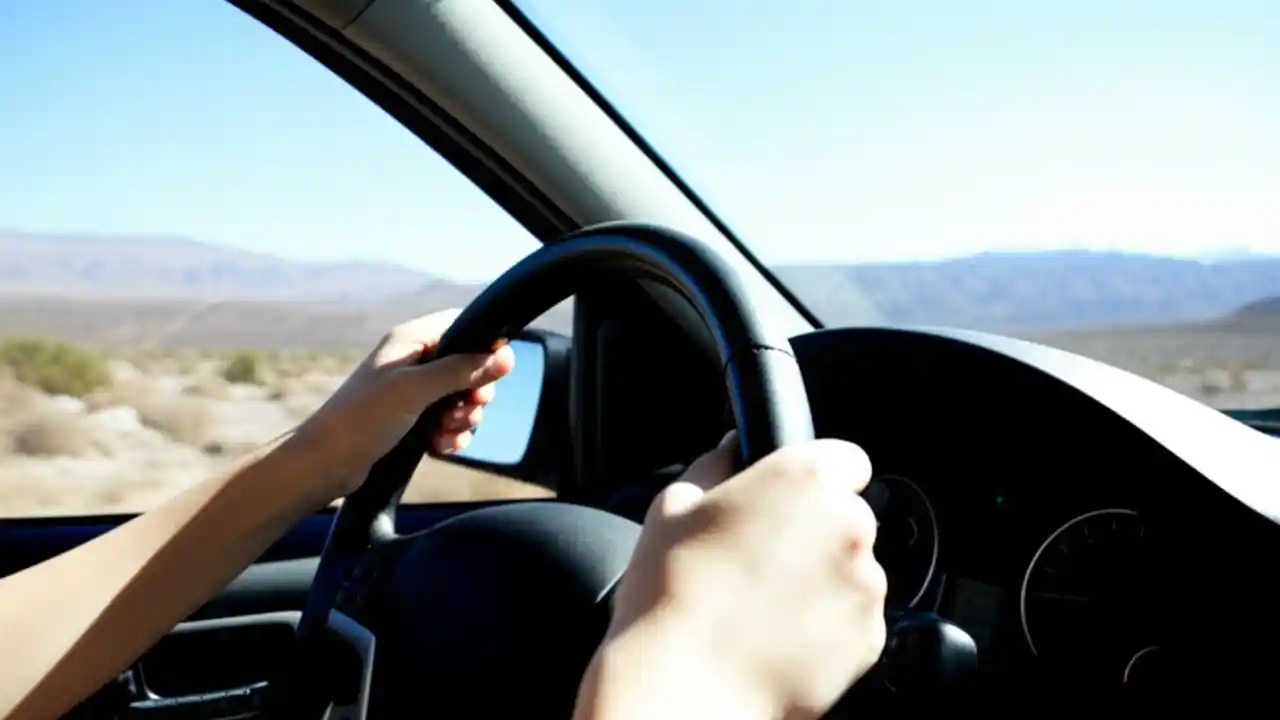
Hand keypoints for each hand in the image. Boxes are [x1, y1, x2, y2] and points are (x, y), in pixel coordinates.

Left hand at [296, 310, 514, 497]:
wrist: (325, 462)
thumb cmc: (362, 418)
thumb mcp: (416, 389)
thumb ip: (462, 371)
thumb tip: (505, 357)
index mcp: (410, 340)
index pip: (461, 325)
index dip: (483, 345)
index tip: (492, 371)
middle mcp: (413, 361)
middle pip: (468, 367)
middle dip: (474, 394)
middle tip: (463, 411)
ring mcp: (412, 391)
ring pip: (461, 398)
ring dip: (463, 419)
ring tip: (445, 433)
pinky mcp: (412, 419)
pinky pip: (448, 422)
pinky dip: (450, 435)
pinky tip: (439, 447)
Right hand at [577, 435, 886, 719]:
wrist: (685, 685)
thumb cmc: (672, 593)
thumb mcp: (674, 505)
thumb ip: (716, 465)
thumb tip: (732, 450)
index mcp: (805, 478)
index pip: (846, 458)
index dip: (817, 478)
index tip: (791, 499)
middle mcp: (849, 525)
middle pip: (849, 516)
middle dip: (815, 532)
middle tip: (762, 557)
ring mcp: (866, 585)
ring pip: (852, 570)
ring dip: (821, 579)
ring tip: (764, 604)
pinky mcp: (870, 638)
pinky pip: (854, 619)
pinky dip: (827, 625)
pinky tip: (778, 635)